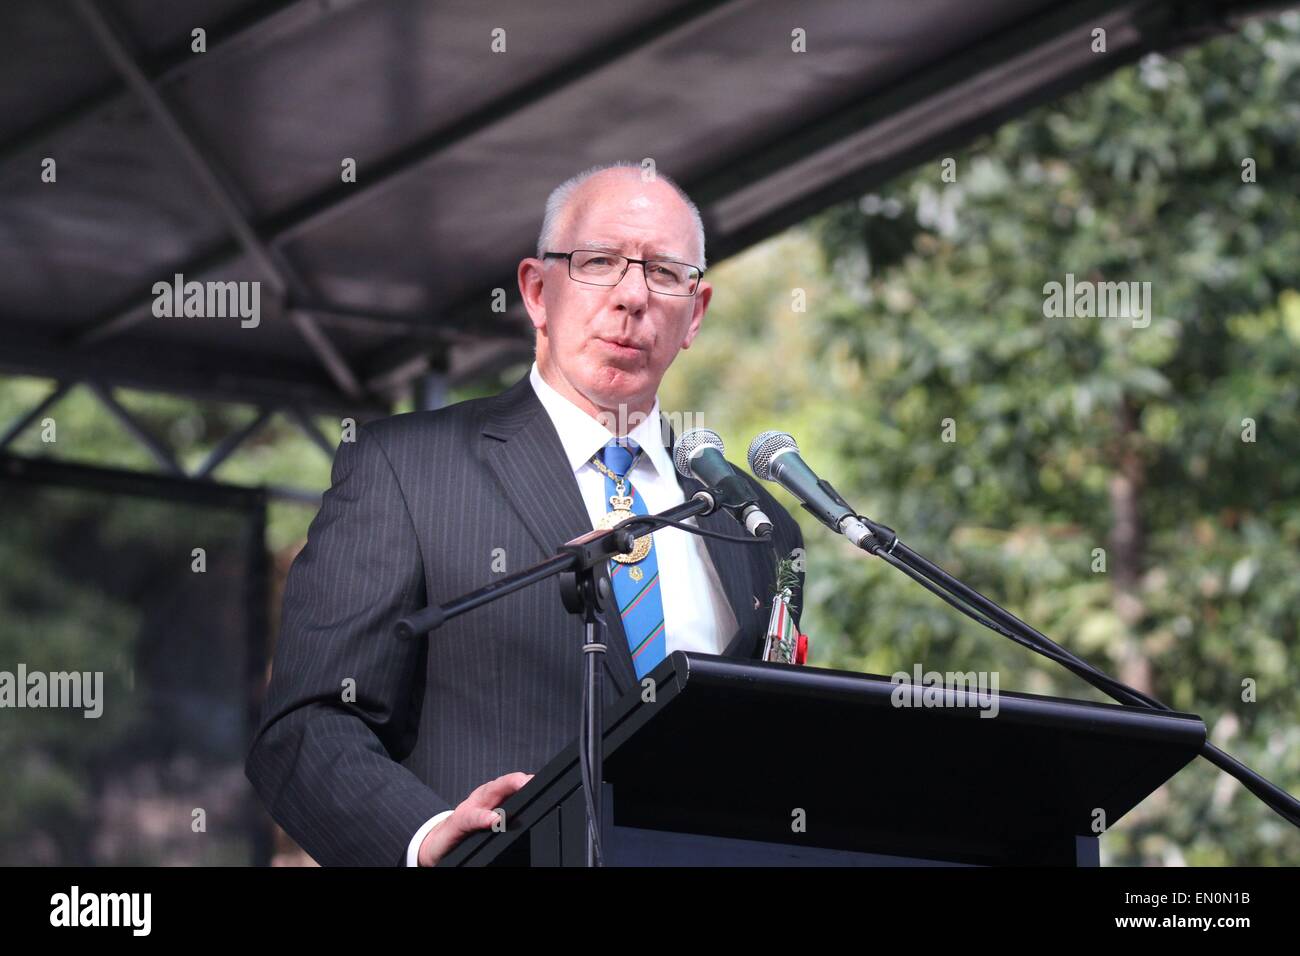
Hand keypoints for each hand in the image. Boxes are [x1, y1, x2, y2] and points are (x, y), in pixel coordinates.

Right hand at [417, 771, 534, 865]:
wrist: (440, 841)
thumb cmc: (469, 829)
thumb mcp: (491, 818)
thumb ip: (510, 813)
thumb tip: (535, 814)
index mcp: (494, 797)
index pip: (512, 786)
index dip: (526, 781)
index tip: (541, 780)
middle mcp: (483, 798)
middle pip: (501, 784)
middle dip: (517, 780)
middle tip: (530, 780)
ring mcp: (469, 807)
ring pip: (487, 793)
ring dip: (503, 788)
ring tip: (519, 787)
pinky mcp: (458, 822)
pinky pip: (471, 818)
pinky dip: (482, 818)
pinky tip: (493, 819)